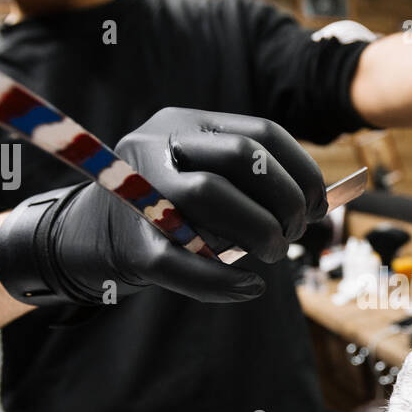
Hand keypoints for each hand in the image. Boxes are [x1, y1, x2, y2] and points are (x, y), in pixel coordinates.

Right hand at [0, 108, 326, 305]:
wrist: (91, 238)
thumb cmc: (168, 210)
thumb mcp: (204, 180)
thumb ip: (250, 183)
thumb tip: (321, 204)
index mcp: (185, 123)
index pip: (262, 133)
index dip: (301, 172)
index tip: (318, 205)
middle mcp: (157, 144)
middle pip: (240, 157)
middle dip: (283, 199)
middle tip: (294, 234)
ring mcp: (138, 189)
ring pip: (208, 195)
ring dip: (257, 231)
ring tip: (274, 253)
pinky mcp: (130, 243)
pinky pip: (182, 261)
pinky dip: (223, 281)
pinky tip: (249, 288)